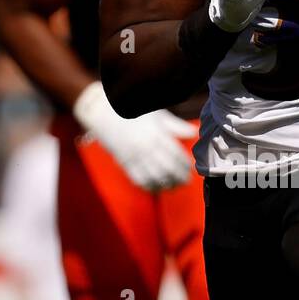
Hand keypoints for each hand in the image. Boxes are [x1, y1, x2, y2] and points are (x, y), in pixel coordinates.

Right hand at [73, 82, 193, 190]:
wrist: (105, 112)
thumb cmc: (133, 111)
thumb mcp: (157, 115)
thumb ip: (176, 126)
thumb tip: (193, 133)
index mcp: (156, 134)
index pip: (176, 155)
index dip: (185, 165)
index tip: (191, 169)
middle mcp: (146, 147)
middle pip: (168, 169)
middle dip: (179, 177)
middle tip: (186, 181)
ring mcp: (134, 157)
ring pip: (154, 177)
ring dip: (166, 184)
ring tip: (174, 186)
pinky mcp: (124, 163)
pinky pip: (138, 179)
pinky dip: (149, 186)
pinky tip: (157, 188)